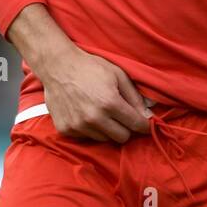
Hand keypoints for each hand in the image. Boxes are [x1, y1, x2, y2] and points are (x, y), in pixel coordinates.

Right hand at [37, 46, 153, 143]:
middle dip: (125, 128)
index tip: (144, 124)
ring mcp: (78, 125)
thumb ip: (134, 96)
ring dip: (106, 129)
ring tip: (99, 112)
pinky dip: (89, 129)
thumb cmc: (90, 67)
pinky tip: (84, 113)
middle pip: (122, 138)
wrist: (58, 66)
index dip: (143, 125)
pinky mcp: (66, 130)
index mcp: (110, 103)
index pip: (135, 125)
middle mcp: (94, 118)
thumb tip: (148, 115)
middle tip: (120, 117)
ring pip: (104, 139)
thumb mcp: (117, 75)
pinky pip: (86, 137)